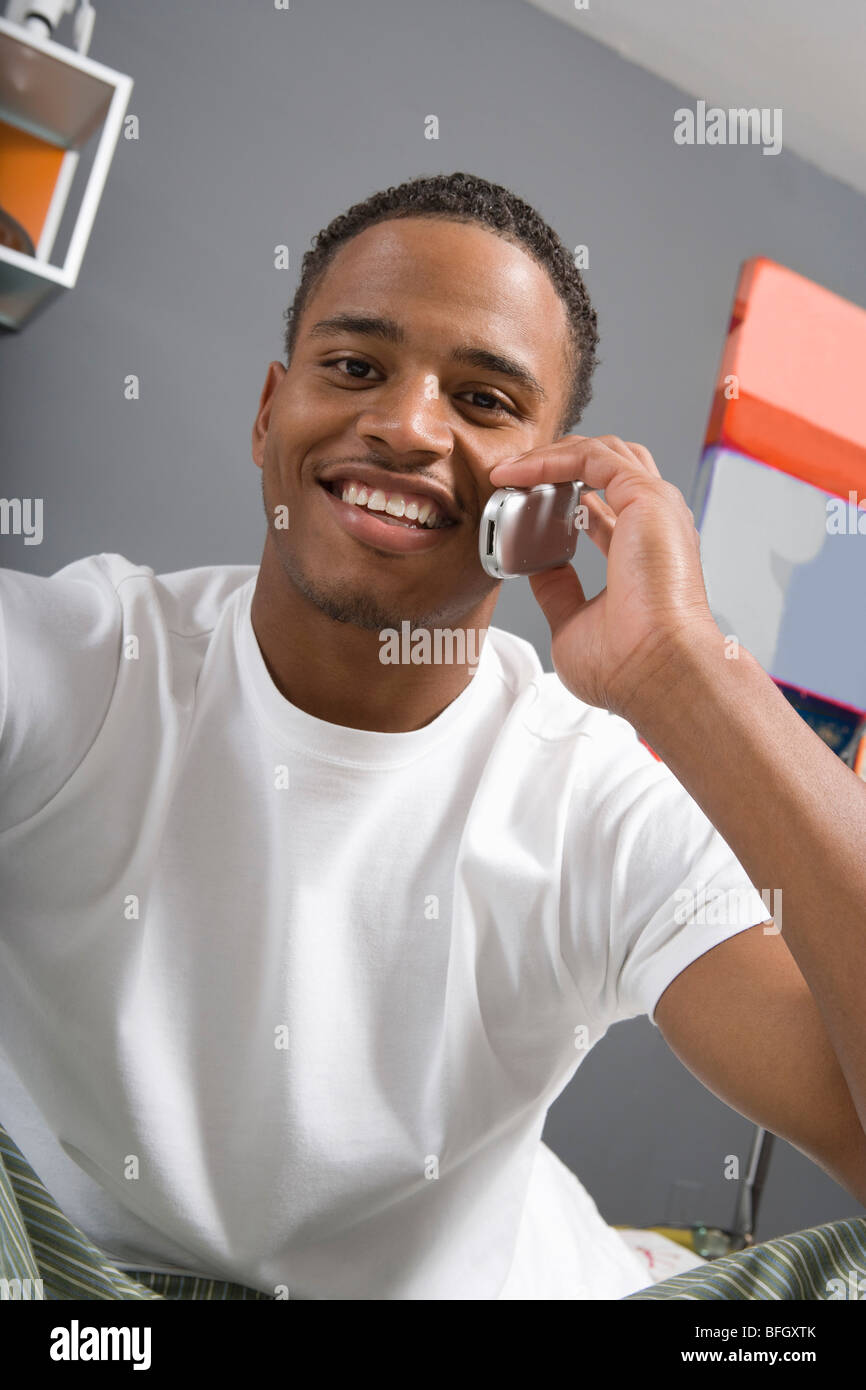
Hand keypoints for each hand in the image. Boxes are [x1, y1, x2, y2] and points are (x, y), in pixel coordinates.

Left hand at [487, 435, 721, 721]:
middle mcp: (653, 524)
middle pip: (607, 467)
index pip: (603, 508)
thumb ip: (558, 592)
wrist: (656, 670)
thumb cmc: (628, 666)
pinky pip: (592, 456)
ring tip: (511, 469)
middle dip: (557, 464)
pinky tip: (518, 471)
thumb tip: (539, 571)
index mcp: (642, 552)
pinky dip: (552, 458)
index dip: (560, 499)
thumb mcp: (573, 623)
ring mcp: (654, 507)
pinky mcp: (646, 496)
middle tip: (512, 477)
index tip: (520, 504)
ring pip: (603, 451)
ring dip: (552, 455)